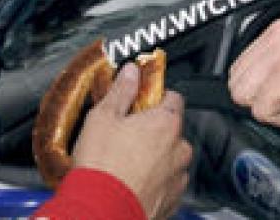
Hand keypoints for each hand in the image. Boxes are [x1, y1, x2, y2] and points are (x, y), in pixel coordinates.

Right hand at [71, 63, 192, 219]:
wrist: (100, 212)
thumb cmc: (102, 168)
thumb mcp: (103, 118)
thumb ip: (121, 91)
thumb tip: (130, 73)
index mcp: (166, 123)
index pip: (173, 97)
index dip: (154, 97)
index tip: (139, 101)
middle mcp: (179, 149)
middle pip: (171, 129)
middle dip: (152, 130)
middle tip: (125, 135)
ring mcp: (177, 177)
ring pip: (169, 158)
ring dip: (154, 157)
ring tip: (125, 162)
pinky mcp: (172, 201)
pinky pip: (166, 183)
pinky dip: (152, 181)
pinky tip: (130, 181)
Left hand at [229, 19, 279, 128]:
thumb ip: (268, 66)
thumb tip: (241, 84)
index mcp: (279, 30)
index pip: (237, 70)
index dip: (261, 91)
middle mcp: (279, 36)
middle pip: (237, 84)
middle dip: (263, 100)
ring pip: (246, 98)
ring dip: (274, 109)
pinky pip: (262, 111)